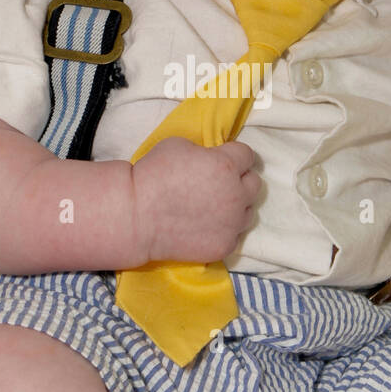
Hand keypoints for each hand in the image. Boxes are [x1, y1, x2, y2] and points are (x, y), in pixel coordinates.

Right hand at [132, 137, 261, 263]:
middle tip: (219, 183)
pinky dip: (224, 229)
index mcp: (227, 166)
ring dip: (236, 206)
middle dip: (240, 180)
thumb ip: (205, 151)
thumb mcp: (179, 145)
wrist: (136, 216)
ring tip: (213, 207)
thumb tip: (213, 158)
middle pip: (254, 183)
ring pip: (248, 211)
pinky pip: (235, 234)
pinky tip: (207, 226)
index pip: (247, 155)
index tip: (223, 160)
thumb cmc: (153, 175)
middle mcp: (237, 195)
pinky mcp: (224, 246)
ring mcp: (233, 224)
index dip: (233, 155)